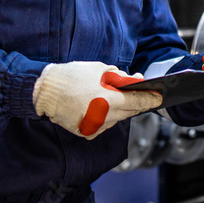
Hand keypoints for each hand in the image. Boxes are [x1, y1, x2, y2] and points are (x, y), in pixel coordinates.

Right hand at [33, 62, 161, 138]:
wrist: (44, 92)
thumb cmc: (71, 76)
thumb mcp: (100, 70)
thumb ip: (120, 77)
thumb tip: (134, 80)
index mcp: (110, 100)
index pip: (138, 102)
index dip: (150, 99)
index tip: (159, 97)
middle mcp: (105, 117)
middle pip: (129, 112)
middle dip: (135, 103)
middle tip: (138, 93)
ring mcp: (95, 127)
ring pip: (116, 119)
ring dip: (118, 110)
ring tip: (109, 96)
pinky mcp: (86, 132)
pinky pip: (103, 125)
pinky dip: (105, 117)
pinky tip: (97, 106)